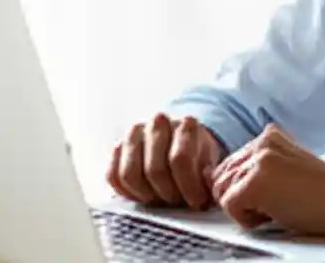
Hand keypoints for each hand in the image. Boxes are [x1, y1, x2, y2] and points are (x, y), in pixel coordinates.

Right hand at [107, 113, 225, 208]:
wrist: (181, 143)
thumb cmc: (198, 158)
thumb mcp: (212, 164)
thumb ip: (210, 176)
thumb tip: (204, 183)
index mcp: (185, 124)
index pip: (180, 160)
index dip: (189, 188)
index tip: (197, 202)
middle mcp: (158, 123)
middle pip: (155, 170)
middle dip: (168, 194)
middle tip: (177, 202)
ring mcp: (134, 133)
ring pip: (130, 173)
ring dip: (146, 195)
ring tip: (160, 199)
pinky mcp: (117, 147)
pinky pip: (112, 175)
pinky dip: (127, 192)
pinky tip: (143, 195)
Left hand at [209, 123, 324, 233]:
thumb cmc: (322, 194)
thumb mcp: (287, 167)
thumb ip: (258, 167)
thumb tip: (220, 181)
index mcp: (268, 135)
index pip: (232, 162)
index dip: (243, 186)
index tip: (266, 196)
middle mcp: (261, 142)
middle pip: (222, 174)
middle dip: (238, 196)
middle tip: (269, 206)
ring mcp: (258, 160)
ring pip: (223, 190)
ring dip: (244, 207)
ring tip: (274, 209)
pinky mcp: (256, 182)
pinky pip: (229, 205)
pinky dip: (246, 218)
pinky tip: (273, 215)